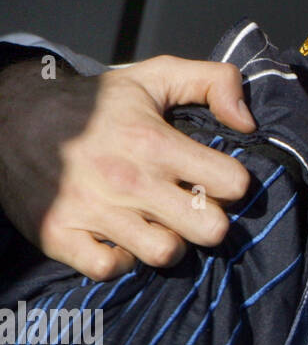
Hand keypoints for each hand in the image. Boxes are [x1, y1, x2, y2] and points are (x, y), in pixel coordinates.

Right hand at [0, 54, 256, 279]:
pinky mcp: (59, 235)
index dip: (233, 182)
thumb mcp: (156, 75)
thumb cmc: (95, 103)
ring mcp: (92, 211)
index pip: (232, 182)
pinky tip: (121, 239)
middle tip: (193, 208)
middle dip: (211, 220)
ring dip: (169, 242)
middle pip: (209, 229)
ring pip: (164, 254)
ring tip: (158, 223)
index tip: (217, 178)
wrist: (11, 116)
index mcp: (155, 142)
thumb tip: (248, 124)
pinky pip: (109, 269)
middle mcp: (127, 179)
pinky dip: (120, 260)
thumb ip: (216, 82)